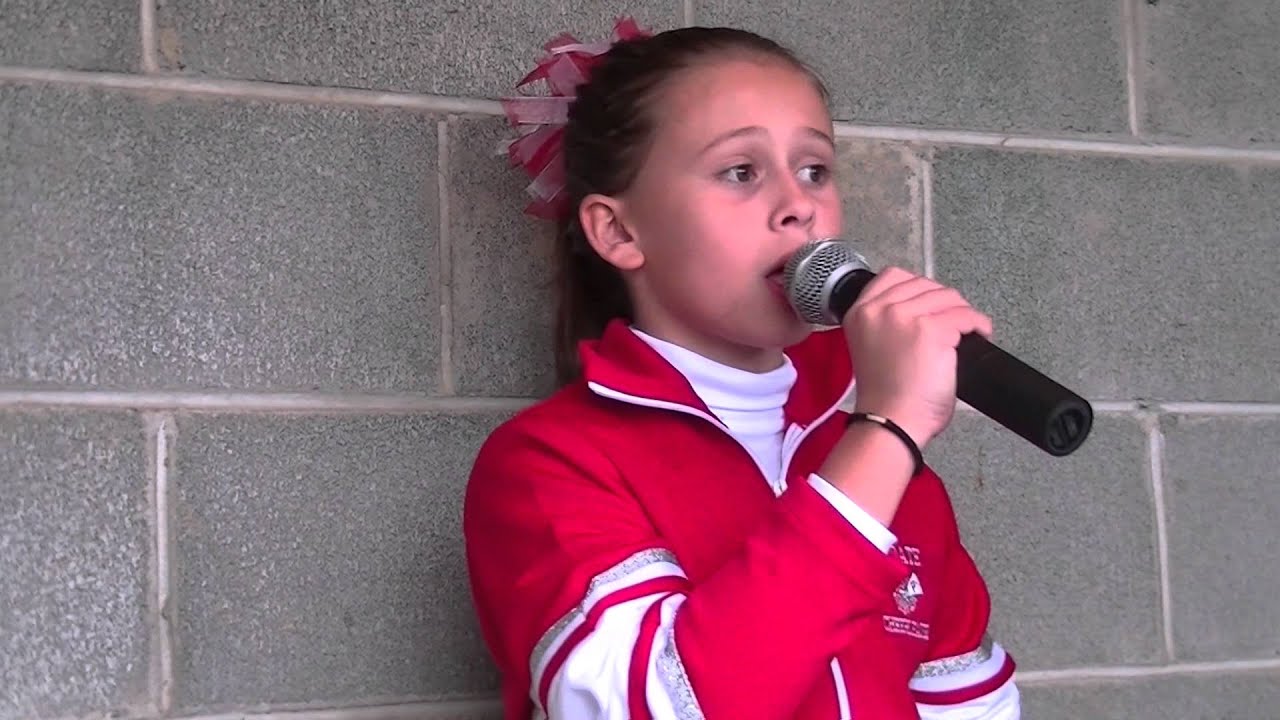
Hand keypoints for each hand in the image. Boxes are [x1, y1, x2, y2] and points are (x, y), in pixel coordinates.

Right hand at [843, 268, 992, 448]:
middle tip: (955, 321)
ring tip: (968, 328)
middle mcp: (878, 309)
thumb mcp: (871, 346)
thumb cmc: (885, 396)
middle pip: (924, 284)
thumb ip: (886, 321)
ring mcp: (904, 316)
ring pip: (947, 297)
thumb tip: (923, 307)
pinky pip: (966, 316)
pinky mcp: (931, 329)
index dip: (919, 288)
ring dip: (963, 313)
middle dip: (944, 302)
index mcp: (859, 313)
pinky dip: (978, 325)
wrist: (891, 422)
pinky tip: (979, 334)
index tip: (931, 304)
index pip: (893, 276)